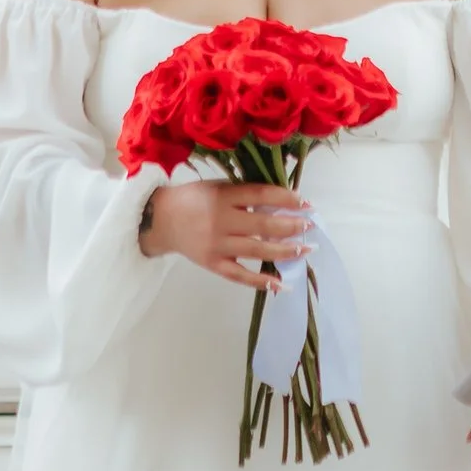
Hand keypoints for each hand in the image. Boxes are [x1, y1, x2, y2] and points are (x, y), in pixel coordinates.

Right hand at [140, 176, 309, 295]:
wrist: (160, 219)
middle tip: (310, 227)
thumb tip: (282, 199)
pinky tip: (281, 284)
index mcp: (223, 196)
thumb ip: (245, 192)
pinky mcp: (212, 264)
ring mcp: (216, 245)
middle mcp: (220, 221)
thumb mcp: (218, 186)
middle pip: (262, 225)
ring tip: (304, 249)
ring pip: (256, 250)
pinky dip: (261, 281)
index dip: (286, 199)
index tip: (306, 203)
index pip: (261, 195)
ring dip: (284, 251)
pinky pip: (239, 275)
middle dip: (291, 226)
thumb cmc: (194, 198)